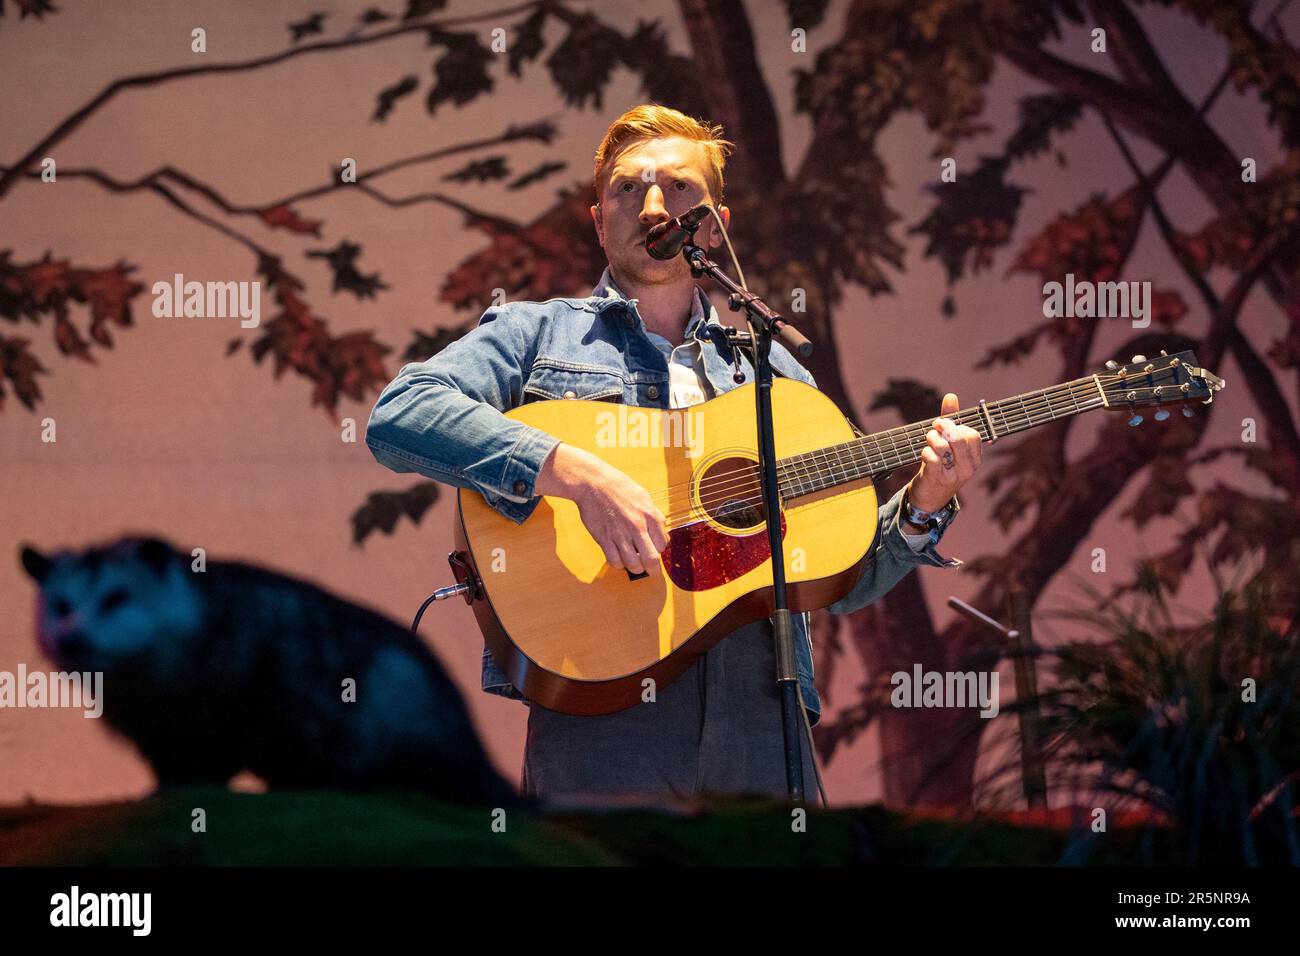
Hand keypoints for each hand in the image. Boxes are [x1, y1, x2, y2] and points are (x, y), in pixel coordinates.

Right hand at [536, 443, 667, 574]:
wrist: (594, 483)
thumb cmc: (619, 488)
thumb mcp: (644, 497)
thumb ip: (655, 516)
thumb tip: (662, 534)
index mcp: (650, 515)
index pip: (663, 545)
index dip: (659, 550)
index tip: (654, 550)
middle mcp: (637, 526)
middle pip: (651, 560)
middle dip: (652, 569)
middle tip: (650, 569)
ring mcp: (620, 533)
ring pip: (633, 564)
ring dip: (635, 569)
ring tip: (634, 564)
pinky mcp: (604, 538)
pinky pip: (614, 561)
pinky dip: (619, 564)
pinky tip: (619, 558)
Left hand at [909, 392, 982, 512]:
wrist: (930, 497)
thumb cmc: (941, 466)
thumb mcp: (948, 445)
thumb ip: (951, 420)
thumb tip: (951, 396)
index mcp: (975, 458)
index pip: (973, 434)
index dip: (956, 425)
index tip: (943, 424)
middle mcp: (968, 467)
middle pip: (959, 438)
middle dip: (943, 427)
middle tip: (934, 427)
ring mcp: (954, 474)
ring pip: (943, 446)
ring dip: (931, 438)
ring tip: (928, 441)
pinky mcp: (938, 479)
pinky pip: (932, 458)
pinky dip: (925, 452)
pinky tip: (924, 454)